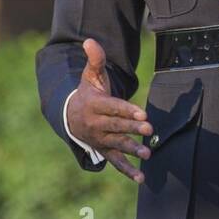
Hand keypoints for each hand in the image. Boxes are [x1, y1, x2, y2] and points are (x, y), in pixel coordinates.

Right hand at [66, 38, 151, 181]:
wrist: (70, 115)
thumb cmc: (88, 93)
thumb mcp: (90, 75)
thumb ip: (94, 60)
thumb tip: (90, 40)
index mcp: (94, 105)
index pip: (112, 107)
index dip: (127, 110)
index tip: (142, 113)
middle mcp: (96, 124)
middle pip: (116, 127)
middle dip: (132, 129)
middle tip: (148, 129)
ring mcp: (99, 139)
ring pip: (117, 145)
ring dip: (132, 150)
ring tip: (148, 154)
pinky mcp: (103, 150)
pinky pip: (115, 162)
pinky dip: (127, 171)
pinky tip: (141, 178)